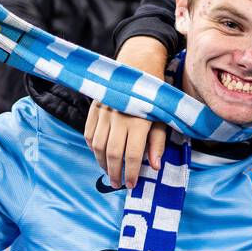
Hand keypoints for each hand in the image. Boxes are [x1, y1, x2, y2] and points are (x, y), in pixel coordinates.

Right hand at [83, 36, 170, 188]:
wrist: (138, 65)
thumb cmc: (155, 96)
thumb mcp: (162, 117)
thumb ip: (158, 142)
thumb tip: (154, 167)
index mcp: (139, 120)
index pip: (132, 155)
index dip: (131, 172)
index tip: (131, 185)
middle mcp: (119, 117)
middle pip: (112, 153)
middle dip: (114, 172)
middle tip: (117, 184)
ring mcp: (104, 112)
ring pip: (97, 145)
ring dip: (101, 162)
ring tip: (108, 172)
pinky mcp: (94, 107)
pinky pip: (89, 133)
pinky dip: (92, 147)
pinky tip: (99, 155)